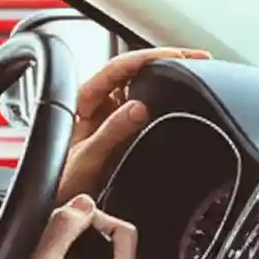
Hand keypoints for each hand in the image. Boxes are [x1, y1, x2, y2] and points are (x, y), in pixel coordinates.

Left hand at [56, 47, 210, 203]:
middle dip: (165, 61)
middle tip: (199, 58)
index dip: (150, 57)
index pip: (119, 66)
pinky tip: (181, 97)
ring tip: (196, 71)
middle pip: (134, 71)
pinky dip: (163, 98)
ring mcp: (108, 113)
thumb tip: (139, 107)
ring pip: (140, 85)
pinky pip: (143, 105)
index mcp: (82, 99)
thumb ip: (112, 132)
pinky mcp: (119, 127)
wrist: (59, 203)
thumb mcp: (89, 159)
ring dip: (166, 78)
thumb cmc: (63, 182)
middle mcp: (95, 101)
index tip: (180, 56)